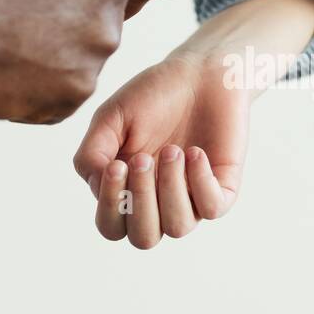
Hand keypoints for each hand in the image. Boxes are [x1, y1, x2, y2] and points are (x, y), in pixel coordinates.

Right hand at [0, 0, 168, 123]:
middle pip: (113, 17)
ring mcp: (95, 49)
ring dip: (57, 55)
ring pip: (86, 57)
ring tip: (5, 45)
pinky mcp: (75, 93)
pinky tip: (1, 72)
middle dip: (79, 20)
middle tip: (30, 20)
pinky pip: (63, 93)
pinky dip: (38, 88)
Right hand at [73, 0, 313, 248]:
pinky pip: (211, 209)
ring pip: (177, 227)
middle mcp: (157, 202)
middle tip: (144, 157)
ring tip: (174, 150)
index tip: (118, 164)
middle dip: (142, 200)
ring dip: (171, 188)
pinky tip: (195, 152)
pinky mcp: (221, 190)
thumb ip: (91, 152)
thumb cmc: (152, 96)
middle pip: (143, 239)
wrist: (202, 74)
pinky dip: (200, 181)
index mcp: (125, 191)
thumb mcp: (111, 117)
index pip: (111, 226)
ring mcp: (190, 199)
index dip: (111, 205)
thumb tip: (96, 183)